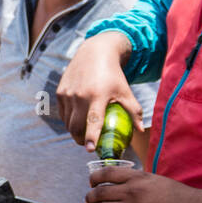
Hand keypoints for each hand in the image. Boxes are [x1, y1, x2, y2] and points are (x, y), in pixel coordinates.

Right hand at [56, 32, 141, 150]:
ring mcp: (68, 94)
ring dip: (74, 131)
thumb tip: (141, 131)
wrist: (94, 53)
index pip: (93, 121)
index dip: (91, 137)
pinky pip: (63, 113)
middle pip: (75, 126)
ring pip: (68, 122)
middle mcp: (80, 95)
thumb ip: (134, 110)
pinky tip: (77, 119)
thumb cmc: (113, 75)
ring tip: (82, 133)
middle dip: (80, 139)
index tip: (90, 149)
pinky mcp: (60, 92)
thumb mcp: (125, 91)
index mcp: (98, 95)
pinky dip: (69, 120)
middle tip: (87, 145)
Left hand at [86, 167, 201, 202]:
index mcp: (137, 177)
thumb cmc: (177, 195)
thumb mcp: (155, 180)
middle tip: (89, 202)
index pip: (106, 173)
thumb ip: (138, 180)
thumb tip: (122, 182)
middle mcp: (133, 191)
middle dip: (90, 198)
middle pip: (100, 192)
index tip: (92, 184)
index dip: (94, 179)